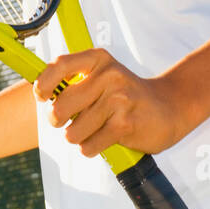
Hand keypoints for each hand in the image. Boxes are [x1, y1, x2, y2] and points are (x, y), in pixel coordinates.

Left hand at [33, 50, 189, 158]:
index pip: (58, 66)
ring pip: (73, 132)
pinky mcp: (125, 124)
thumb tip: (39, 94)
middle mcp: (108, 75)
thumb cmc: (125, 95)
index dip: (43, 85)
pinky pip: (89, 146)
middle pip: (60, 107)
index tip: (42, 97)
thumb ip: (73, 80)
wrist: (170, 107)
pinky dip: (92, 148)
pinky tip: (105, 139)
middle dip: (57, 121)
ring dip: (79, 138)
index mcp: (98, 60)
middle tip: (69, 123)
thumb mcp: (102, 76)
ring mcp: (118, 100)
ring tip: (95, 130)